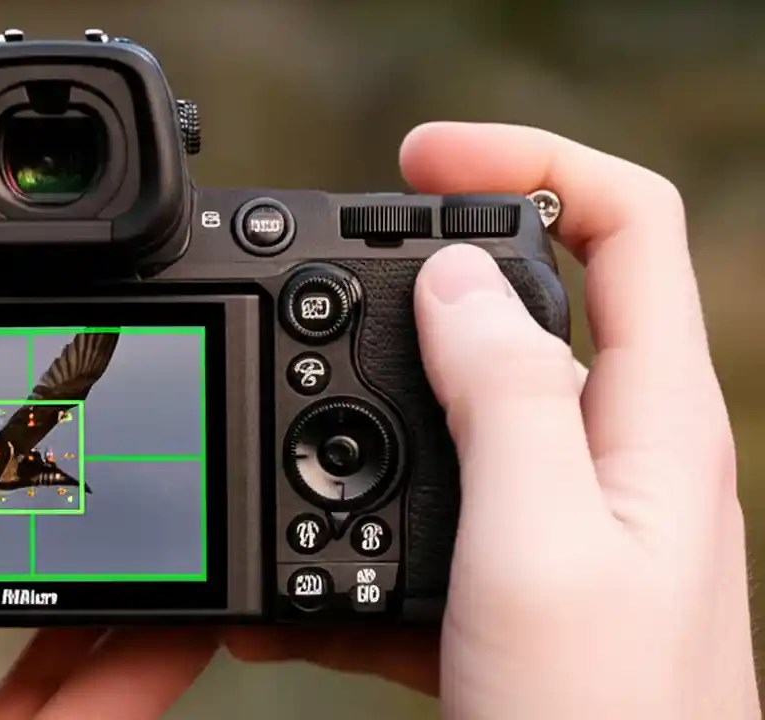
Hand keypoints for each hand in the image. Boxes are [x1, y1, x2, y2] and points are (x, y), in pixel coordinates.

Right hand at [227, 122, 759, 717]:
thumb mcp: (543, 544)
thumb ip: (503, 396)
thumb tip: (452, 277)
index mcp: (648, 423)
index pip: (623, 227)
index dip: (527, 162)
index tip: (417, 157)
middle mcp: (608, 459)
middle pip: (518, 310)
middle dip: (410, 291)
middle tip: (315, 299)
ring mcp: (553, 524)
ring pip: (445, 423)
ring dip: (353, 430)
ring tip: (274, 464)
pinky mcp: (503, 585)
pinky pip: (414, 524)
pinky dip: (343, 541)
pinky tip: (286, 591)